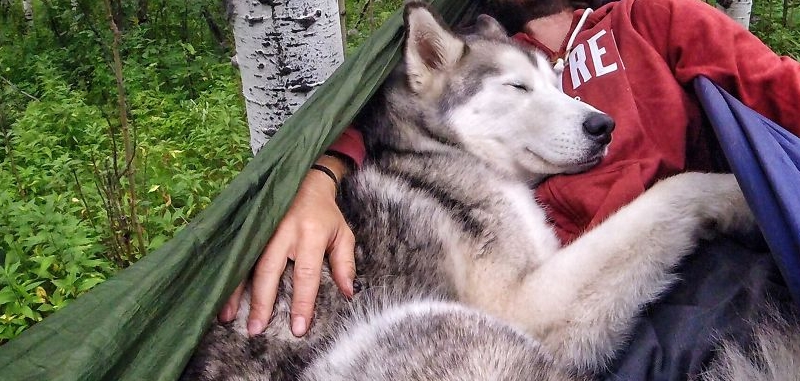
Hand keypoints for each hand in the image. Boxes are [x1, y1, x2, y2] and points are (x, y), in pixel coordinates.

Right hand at [217, 155, 355, 336]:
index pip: (306, 274)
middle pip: (269, 270)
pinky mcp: (249, 226)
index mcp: (310, 233)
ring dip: (235, 291)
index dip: (302, 303)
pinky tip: (219, 292)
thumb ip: (345, 263)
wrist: (304, 180)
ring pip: (247, 262)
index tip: (298, 328)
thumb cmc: (325, 214)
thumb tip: (347, 293)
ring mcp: (262, 227)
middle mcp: (283, 231)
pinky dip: (227, 274)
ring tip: (227, 317)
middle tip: (255, 330)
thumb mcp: (343, 234)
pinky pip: (236, 253)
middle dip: (262, 302)